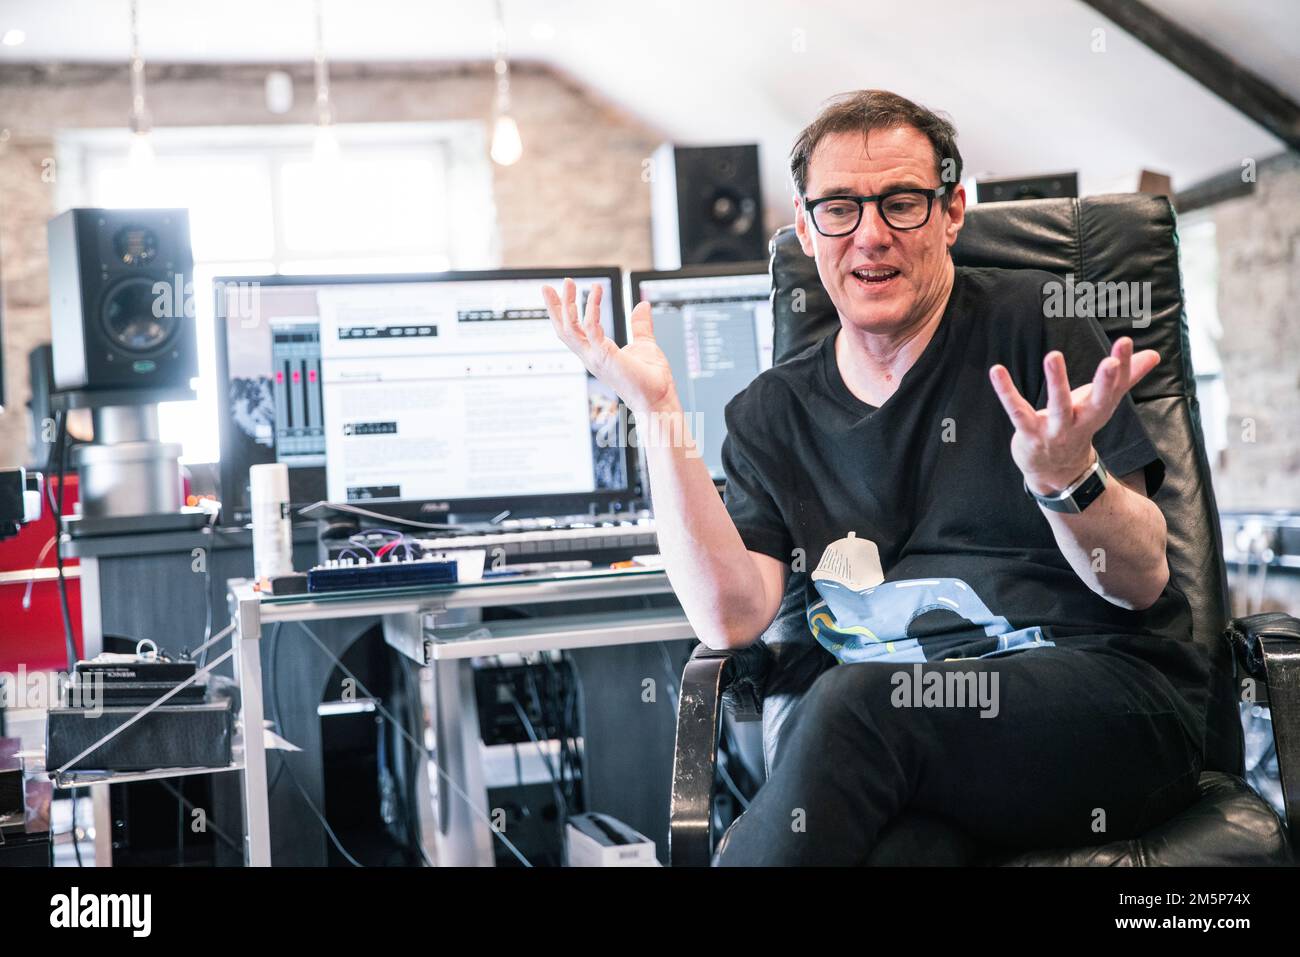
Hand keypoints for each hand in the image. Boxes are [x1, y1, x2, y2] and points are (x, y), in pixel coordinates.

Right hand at [542, 278, 676, 415]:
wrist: (659, 398)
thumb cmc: (651, 379)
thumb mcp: (644, 343)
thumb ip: (640, 324)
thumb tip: (642, 306)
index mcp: (597, 353)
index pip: (573, 331)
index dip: (562, 313)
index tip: (558, 294)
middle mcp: (592, 356)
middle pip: (564, 330)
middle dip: (556, 307)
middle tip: (552, 286)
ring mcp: (596, 357)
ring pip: (570, 329)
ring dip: (567, 305)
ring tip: (569, 284)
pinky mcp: (605, 356)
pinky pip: (591, 328)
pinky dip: (591, 309)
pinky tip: (596, 293)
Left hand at [989, 336, 1158, 494]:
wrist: (1055, 471)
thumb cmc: (1078, 425)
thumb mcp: (1101, 402)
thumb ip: (1126, 377)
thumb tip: (1154, 355)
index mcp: (1099, 410)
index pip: (1115, 387)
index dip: (1122, 365)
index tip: (1125, 341)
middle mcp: (1081, 422)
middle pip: (1096, 403)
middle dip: (1104, 383)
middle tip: (1109, 361)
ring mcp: (1055, 430)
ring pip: (1058, 407)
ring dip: (1057, 382)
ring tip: (1053, 355)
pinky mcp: (1029, 434)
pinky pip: (1017, 411)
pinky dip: (1006, 391)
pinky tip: (996, 370)